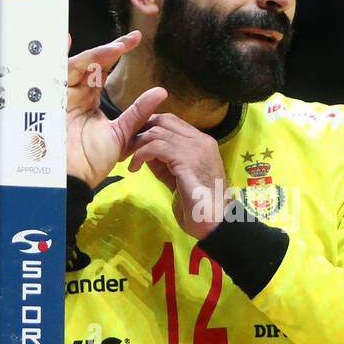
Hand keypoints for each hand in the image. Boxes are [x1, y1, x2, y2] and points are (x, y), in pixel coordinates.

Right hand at [66, 31, 166, 187]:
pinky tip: (69, 44)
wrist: (75, 180)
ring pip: (74, 66)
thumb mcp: (122, 133)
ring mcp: (60, 97)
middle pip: (87, 64)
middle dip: (108, 49)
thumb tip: (160, 92)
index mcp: (87, 101)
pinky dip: (64, 61)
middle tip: (131, 40)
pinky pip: (56, 77)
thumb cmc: (93, 160)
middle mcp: (73, 95)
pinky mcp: (51, 102)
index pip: (100, 70)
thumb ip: (138, 112)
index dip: (114, 53)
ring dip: (94, 55)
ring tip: (116, 49)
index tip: (136, 41)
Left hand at [127, 113, 230, 240]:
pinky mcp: (187, 159)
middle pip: (164, 120)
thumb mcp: (178, 178)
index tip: (135, 142)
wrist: (215, 223)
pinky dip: (140, 155)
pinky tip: (134, 168)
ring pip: (158, 131)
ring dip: (138, 144)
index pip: (172, 121)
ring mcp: (196, 148)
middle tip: (128, 148)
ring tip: (130, 160)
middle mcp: (201, 140)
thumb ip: (165, 162)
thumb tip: (144, 151)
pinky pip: (156, 147)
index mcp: (202, 143)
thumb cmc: (198, 206)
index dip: (150, 127)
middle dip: (141, 131)